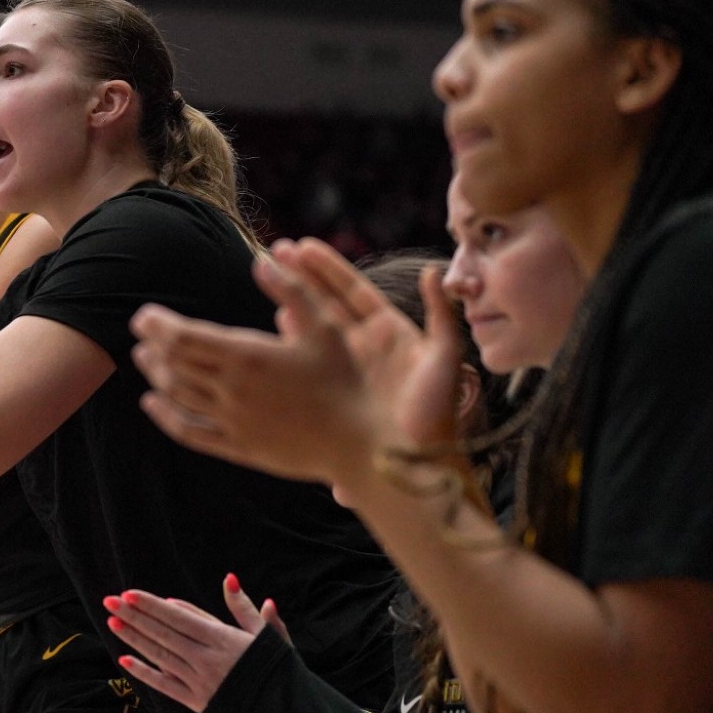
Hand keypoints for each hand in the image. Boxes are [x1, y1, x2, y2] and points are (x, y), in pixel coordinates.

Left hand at [102, 575, 288, 712]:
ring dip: (134, 639)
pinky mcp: (196, 701)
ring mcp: (199, 682)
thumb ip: (244, 608)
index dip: (153, 606)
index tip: (130, 593)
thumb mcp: (266, 634)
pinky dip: (143, 673)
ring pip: (160, 657)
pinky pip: (165, 685)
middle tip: (109, 601)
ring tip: (112, 622)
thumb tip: (229, 579)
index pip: (179, 619)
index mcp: (223, 640)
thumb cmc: (276, 669)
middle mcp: (207, 660)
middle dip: (134, 617)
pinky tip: (123, 660)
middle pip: (163, 635)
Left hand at [129, 253, 383, 482]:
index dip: (158, 325)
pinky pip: (190, 432)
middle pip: (174, 365)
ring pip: (178, 396)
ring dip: (156, 375)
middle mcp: (233, 390)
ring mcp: (232, 421)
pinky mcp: (238, 447)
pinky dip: (165, 416)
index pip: (184, 337)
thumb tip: (261, 260)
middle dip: (153, 346)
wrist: (358, 442)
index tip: (144, 315)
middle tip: (141, 332)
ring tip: (145, 358)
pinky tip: (152, 404)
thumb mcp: (325, 326)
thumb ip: (292, 290)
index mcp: (249, 356)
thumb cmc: (345, 379)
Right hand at [275, 238, 466, 455]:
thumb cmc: (438, 415)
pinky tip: (275, 324)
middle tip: (276, 251)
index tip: (302, 248)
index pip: (353, 292)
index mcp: (391, 333)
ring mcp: (345, 371)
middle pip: (328, 303)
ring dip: (293, 302)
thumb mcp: (444, 358)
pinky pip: (310, 361)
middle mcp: (364, 349)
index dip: (327, 269)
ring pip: (314, 329)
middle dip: (303, 276)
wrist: (420, 465)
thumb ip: (441, 313)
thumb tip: (434, 271)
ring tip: (268, 278)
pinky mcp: (332, 392)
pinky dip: (293, 341)